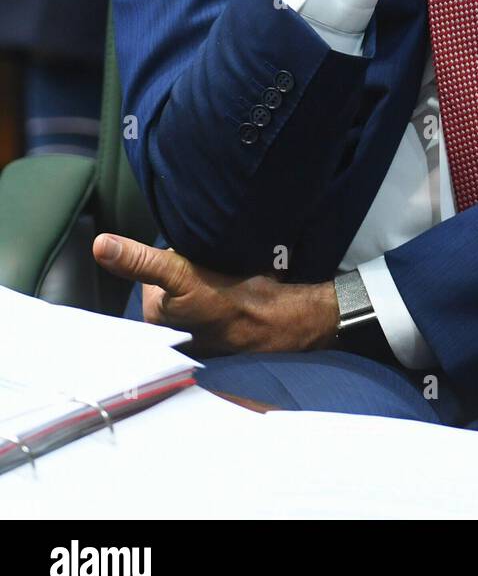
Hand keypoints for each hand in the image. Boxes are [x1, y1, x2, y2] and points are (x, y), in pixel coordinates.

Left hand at [92, 233, 339, 356]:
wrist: (281, 321)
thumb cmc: (230, 301)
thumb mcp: (181, 275)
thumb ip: (142, 261)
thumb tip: (99, 244)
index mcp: (153, 318)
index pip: (156, 267)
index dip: (175, 256)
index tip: (195, 262)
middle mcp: (169, 329)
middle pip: (174, 276)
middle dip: (190, 267)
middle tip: (213, 270)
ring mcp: (194, 331)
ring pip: (193, 284)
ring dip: (207, 276)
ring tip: (225, 277)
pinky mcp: (217, 331)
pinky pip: (210, 296)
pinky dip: (219, 291)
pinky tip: (232, 290)